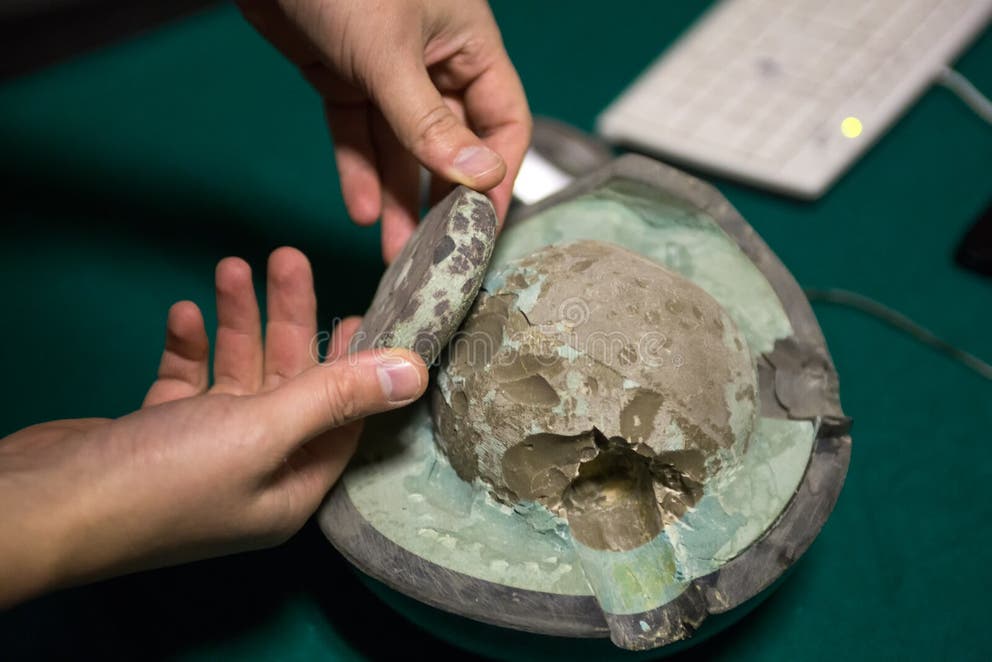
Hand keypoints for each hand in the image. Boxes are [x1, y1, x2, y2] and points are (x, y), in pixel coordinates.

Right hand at [0, 247, 427, 606]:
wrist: (47, 505)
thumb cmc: (168, 475)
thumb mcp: (265, 431)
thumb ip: (338, 395)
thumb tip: (416, 373)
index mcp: (293, 487)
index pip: (344, 419)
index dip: (356, 363)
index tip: (364, 305)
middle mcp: (257, 471)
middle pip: (289, 385)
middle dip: (289, 319)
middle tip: (289, 257)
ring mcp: (206, 452)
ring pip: (238, 374)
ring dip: (238, 321)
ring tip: (235, 264)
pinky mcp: (160, 432)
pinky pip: (188, 381)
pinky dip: (190, 346)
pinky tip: (183, 313)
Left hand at [237, 0, 531, 260]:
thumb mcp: (389, 54)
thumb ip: (429, 122)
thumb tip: (483, 176)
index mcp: (468, 46)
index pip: (503, 123)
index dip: (497, 176)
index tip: (481, 226)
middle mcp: (435, 63)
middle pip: (449, 144)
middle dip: (439, 200)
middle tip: (432, 253)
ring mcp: (388, 73)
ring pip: (401, 147)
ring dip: (397, 198)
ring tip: (392, 254)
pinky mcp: (344, 78)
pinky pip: (359, 134)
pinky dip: (359, 169)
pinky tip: (361, 211)